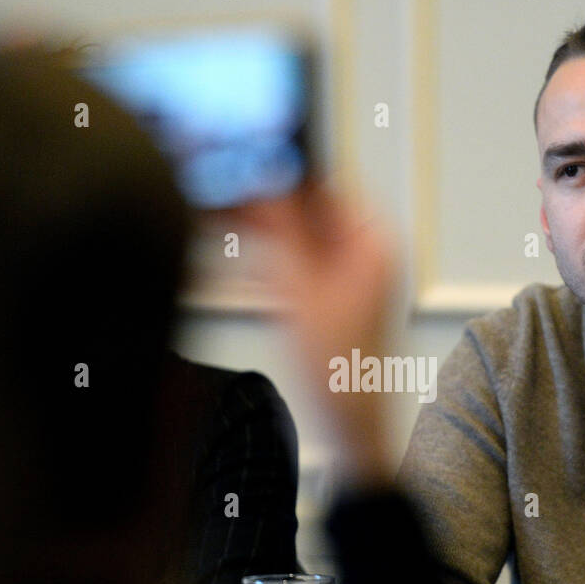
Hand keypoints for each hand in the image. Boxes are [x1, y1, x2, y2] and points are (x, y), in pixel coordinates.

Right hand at [228, 181, 399, 484]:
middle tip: (216, 184)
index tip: (244, 155)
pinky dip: (263, 249)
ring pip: (292, 228)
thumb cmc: (341, 373)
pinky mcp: (328, 289)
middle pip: (304, 203)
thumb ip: (280, 228)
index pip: (322, 179)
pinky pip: (291, 254)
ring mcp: (347, 269)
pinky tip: (227, 242)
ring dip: (254, 221)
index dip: (280, 164)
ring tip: (212, 209)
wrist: (347, 428)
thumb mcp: (298, 290)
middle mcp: (365, 248)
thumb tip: (263, 178)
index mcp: (373, 239)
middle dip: (259, 195)